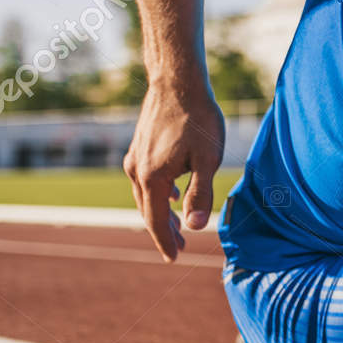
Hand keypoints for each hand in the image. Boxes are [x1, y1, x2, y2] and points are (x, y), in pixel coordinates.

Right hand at [123, 78, 224, 260]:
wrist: (177, 83)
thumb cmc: (198, 119)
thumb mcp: (208, 159)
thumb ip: (201, 193)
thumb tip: (197, 227)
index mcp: (152, 178)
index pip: (156, 220)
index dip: (165, 241)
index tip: (173, 259)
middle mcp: (136, 171)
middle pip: (148, 210)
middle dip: (163, 232)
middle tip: (179, 249)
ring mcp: (135, 158)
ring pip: (144, 195)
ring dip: (160, 213)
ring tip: (178, 227)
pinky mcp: (139, 147)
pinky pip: (144, 180)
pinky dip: (157, 194)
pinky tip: (172, 194)